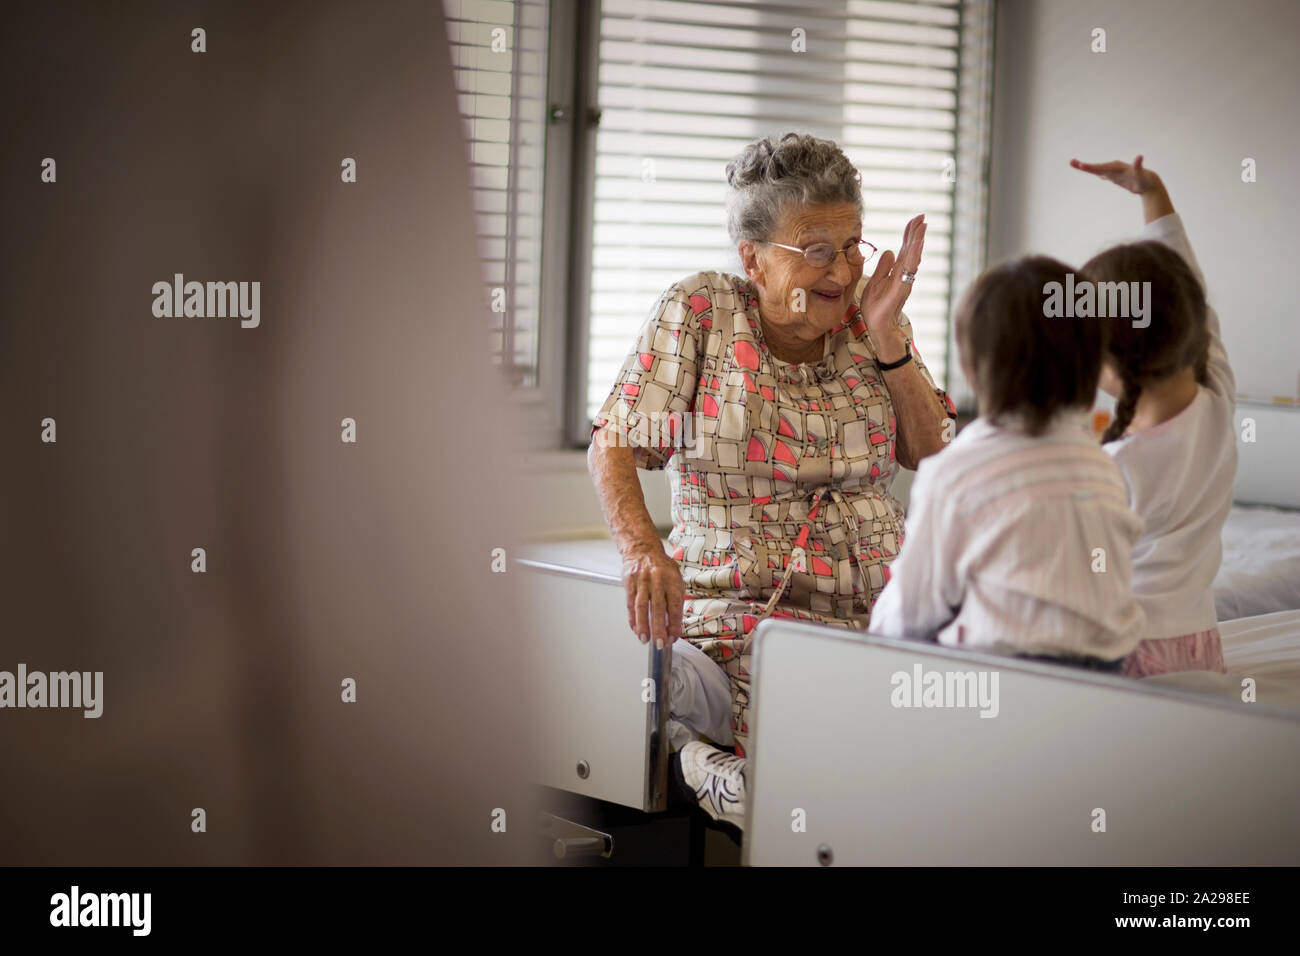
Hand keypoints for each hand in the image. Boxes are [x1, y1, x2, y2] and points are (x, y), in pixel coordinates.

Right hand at [621, 545, 684, 647]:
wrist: (642, 549)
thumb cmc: (662, 567)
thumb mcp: (675, 579)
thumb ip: (675, 600)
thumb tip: (674, 625)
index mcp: (672, 579)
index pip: (675, 605)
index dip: (674, 623)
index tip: (673, 637)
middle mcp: (657, 579)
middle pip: (658, 607)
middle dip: (659, 628)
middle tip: (660, 644)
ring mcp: (642, 580)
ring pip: (642, 607)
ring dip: (643, 626)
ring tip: (645, 640)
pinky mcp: (629, 582)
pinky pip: (630, 604)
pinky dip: (633, 619)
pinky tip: (636, 629)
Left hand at [861, 213, 924, 348]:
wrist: (878, 326)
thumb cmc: (876, 307)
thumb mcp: (875, 282)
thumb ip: (883, 267)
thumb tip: (890, 251)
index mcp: (897, 271)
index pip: (905, 248)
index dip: (910, 234)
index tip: (916, 219)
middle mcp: (904, 274)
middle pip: (912, 249)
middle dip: (917, 232)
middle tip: (923, 216)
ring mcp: (904, 280)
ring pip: (913, 256)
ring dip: (918, 241)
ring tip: (923, 226)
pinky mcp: (901, 287)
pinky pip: (908, 269)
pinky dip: (913, 256)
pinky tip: (917, 245)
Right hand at [1069, 154, 1161, 193]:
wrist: (1150, 183)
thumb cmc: (1145, 179)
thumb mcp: (1141, 174)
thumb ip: (1138, 165)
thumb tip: (1139, 157)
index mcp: (1116, 166)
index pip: (1101, 167)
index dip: (1091, 167)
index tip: (1081, 166)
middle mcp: (1114, 167)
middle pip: (1096, 167)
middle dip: (1084, 166)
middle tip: (1072, 162)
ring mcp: (1114, 172)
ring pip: (1098, 170)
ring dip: (1087, 168)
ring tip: (1075, 164)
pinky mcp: (1115, 177)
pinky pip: (1102, 174)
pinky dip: (1096, 172)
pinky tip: (1094, 173)